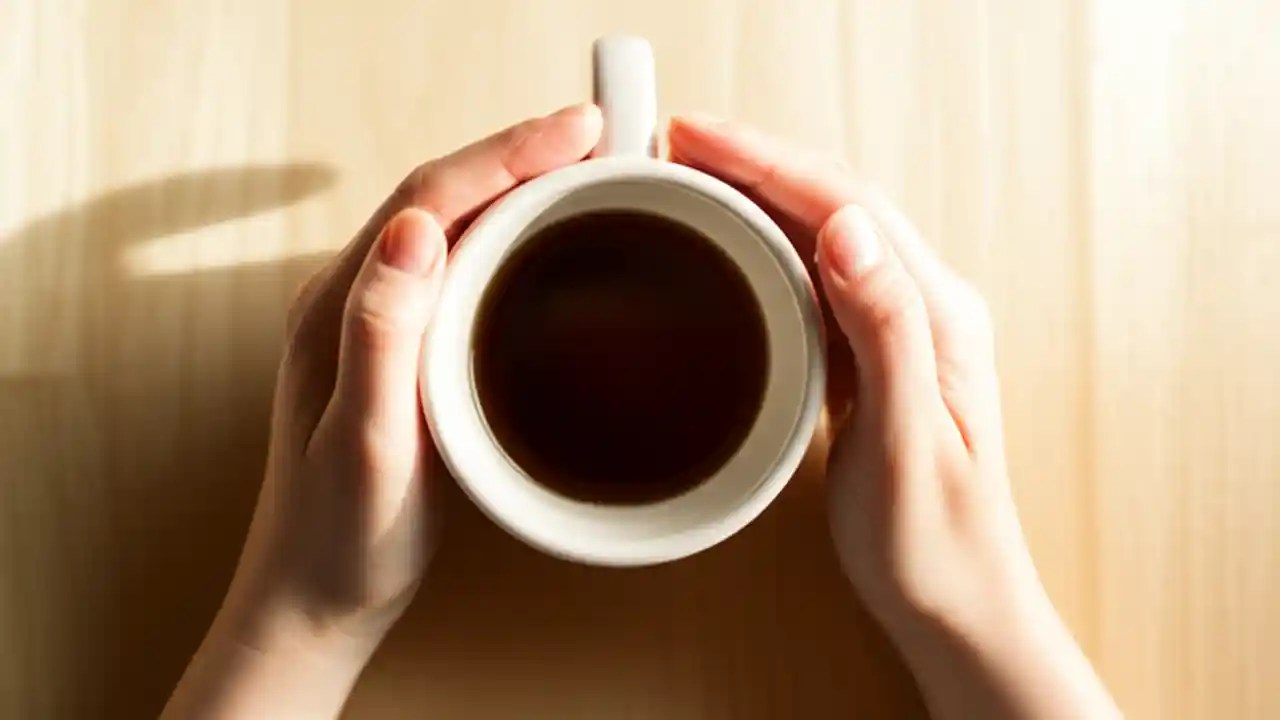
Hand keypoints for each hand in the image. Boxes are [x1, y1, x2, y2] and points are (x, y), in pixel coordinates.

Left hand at [162, 103, 602, 719]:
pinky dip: (506, 231)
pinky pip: (454, 263)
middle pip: (439, 194)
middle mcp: (349, 298)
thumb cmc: (342, 537)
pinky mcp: (395, 346)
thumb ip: (381, 335)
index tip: (579, 133)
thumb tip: (415, 228)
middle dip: (519, 152)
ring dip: (514, 183)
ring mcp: (372, 320)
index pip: (426, 197)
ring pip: (448, 223)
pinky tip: (542, 236)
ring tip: (585, 167)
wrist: (313, 598)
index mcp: (339, 307)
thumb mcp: (368, 443)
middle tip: (602, 136)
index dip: (505, 154)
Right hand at [669, 115, 1119, 719]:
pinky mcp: (871, 354)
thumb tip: (845, 228)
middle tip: (675, 141)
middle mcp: (923, 306)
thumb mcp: (907, 444)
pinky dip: (764, 245)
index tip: (700, 137)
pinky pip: (814, 276)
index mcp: (939, 315)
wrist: (956, 603)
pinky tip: (730, 241)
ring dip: (757, 194)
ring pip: (821, 232)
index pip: (851, 205)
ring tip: (691, 174)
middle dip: (756, 161)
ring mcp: (898, 327)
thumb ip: (884, 332)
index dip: (771, 161)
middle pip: (835, 203)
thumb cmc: (935, 543)